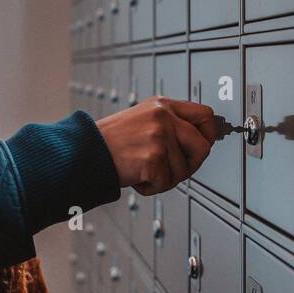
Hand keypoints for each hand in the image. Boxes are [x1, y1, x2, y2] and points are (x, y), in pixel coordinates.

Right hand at [94, 96, 217, 194]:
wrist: (85, 152)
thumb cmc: (112, 140)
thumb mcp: (143, 118)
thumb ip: (170, 124)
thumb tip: (200, 140)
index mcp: (163, 105)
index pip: (206, 115)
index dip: (208, 135)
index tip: (202, 146)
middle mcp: (164, 117)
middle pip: (203, 147)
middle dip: (190, 164)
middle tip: (170, 168)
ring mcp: (159, 137)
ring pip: (184, 170)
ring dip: (165, 178)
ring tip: (143, 169)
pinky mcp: (153, 158)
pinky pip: (167, 183)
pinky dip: (151, 187)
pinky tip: (136, 176)